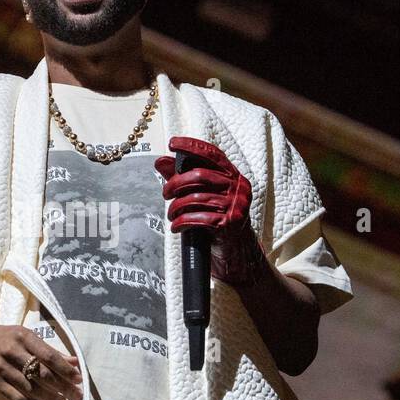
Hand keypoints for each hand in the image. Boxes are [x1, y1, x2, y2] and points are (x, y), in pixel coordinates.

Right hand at [0, 321, 83, 399]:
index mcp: (24, 337)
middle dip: (62, 387)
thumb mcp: (28, 338)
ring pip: (29, 387)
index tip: (78, 380)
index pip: (49, 356)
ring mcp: (0, 367)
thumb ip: (51, 351)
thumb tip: (75, 362)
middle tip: (76, 396)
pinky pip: (15, 397)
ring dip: (48, 397)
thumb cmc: (6, 339)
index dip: (65, 370)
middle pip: (41, 373)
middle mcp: (12, 351)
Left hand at [153, 136, 268, 286]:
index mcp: (233, 177)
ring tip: (172, 215)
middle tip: (165, 193)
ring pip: (195, 198)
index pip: (213, 154)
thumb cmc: (219, 224)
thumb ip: (183, 178)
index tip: (173, 144)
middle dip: (175, 183)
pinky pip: (197, 218)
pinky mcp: (229, 224)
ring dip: (176, 207)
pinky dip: (181, 222)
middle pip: (198, 176)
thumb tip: (160, 162)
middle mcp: (238, 188)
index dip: (192, 147)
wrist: (238, 256)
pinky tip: (177, 227)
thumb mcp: (203, 199)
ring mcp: (236, 206)